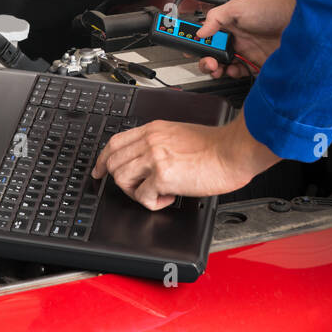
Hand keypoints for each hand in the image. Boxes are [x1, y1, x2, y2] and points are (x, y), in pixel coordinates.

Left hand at [90, 113, 279, 208]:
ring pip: (122, 179)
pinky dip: (154, 203)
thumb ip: (159, 142)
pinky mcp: (162, 175)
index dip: (103, 159)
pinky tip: (169, 197)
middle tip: (137, 190)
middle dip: (121, 181)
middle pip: (113, 162)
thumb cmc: (214, 146)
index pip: (115, 142)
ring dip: (137, 192)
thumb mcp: (179, 133)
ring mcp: (154, 156)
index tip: (99, 170)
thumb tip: (146, 160)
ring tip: (157, 192)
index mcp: (153, 129)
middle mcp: (150, 140)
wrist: (232, 151)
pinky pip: (143, 197)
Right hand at [195, 0, 296, 79]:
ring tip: (218, 69)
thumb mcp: (236, 8)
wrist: (294, 21)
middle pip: (213, 54)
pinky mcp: (257, 64)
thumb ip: (215, 18)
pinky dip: (233, 75)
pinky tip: (233, 70)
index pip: (207, 37)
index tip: (193, 49)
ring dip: (217, 70)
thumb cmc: (268, 9)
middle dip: (206, 61)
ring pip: (225, 66)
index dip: (199, 44)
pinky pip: (241, 73)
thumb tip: (200, 32)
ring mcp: (246, 52)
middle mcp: (235, 39)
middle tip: (209, 62)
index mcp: (227, 25)